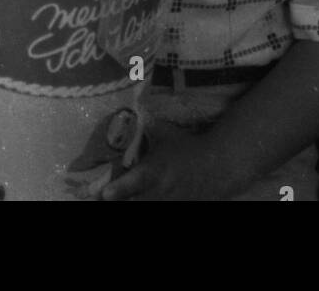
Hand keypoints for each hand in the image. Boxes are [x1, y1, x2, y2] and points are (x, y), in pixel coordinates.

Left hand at [102, 128, 231, 202]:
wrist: (215, 167)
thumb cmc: (186, 147)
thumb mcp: (166, 133)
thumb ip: (146, 126)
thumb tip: (128, 111)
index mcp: (155, 170)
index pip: (135, 182)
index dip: (119, 188)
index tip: (104, 193)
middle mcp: (159, 191)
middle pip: (134, 203)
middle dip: (119, 201)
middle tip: (103, 198)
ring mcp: (167, 203)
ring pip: (144, 206)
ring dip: (131, 202)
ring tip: (120, 198)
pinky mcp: (174, 208)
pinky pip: (159, 206)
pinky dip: (147, 201)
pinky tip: (142, 197)